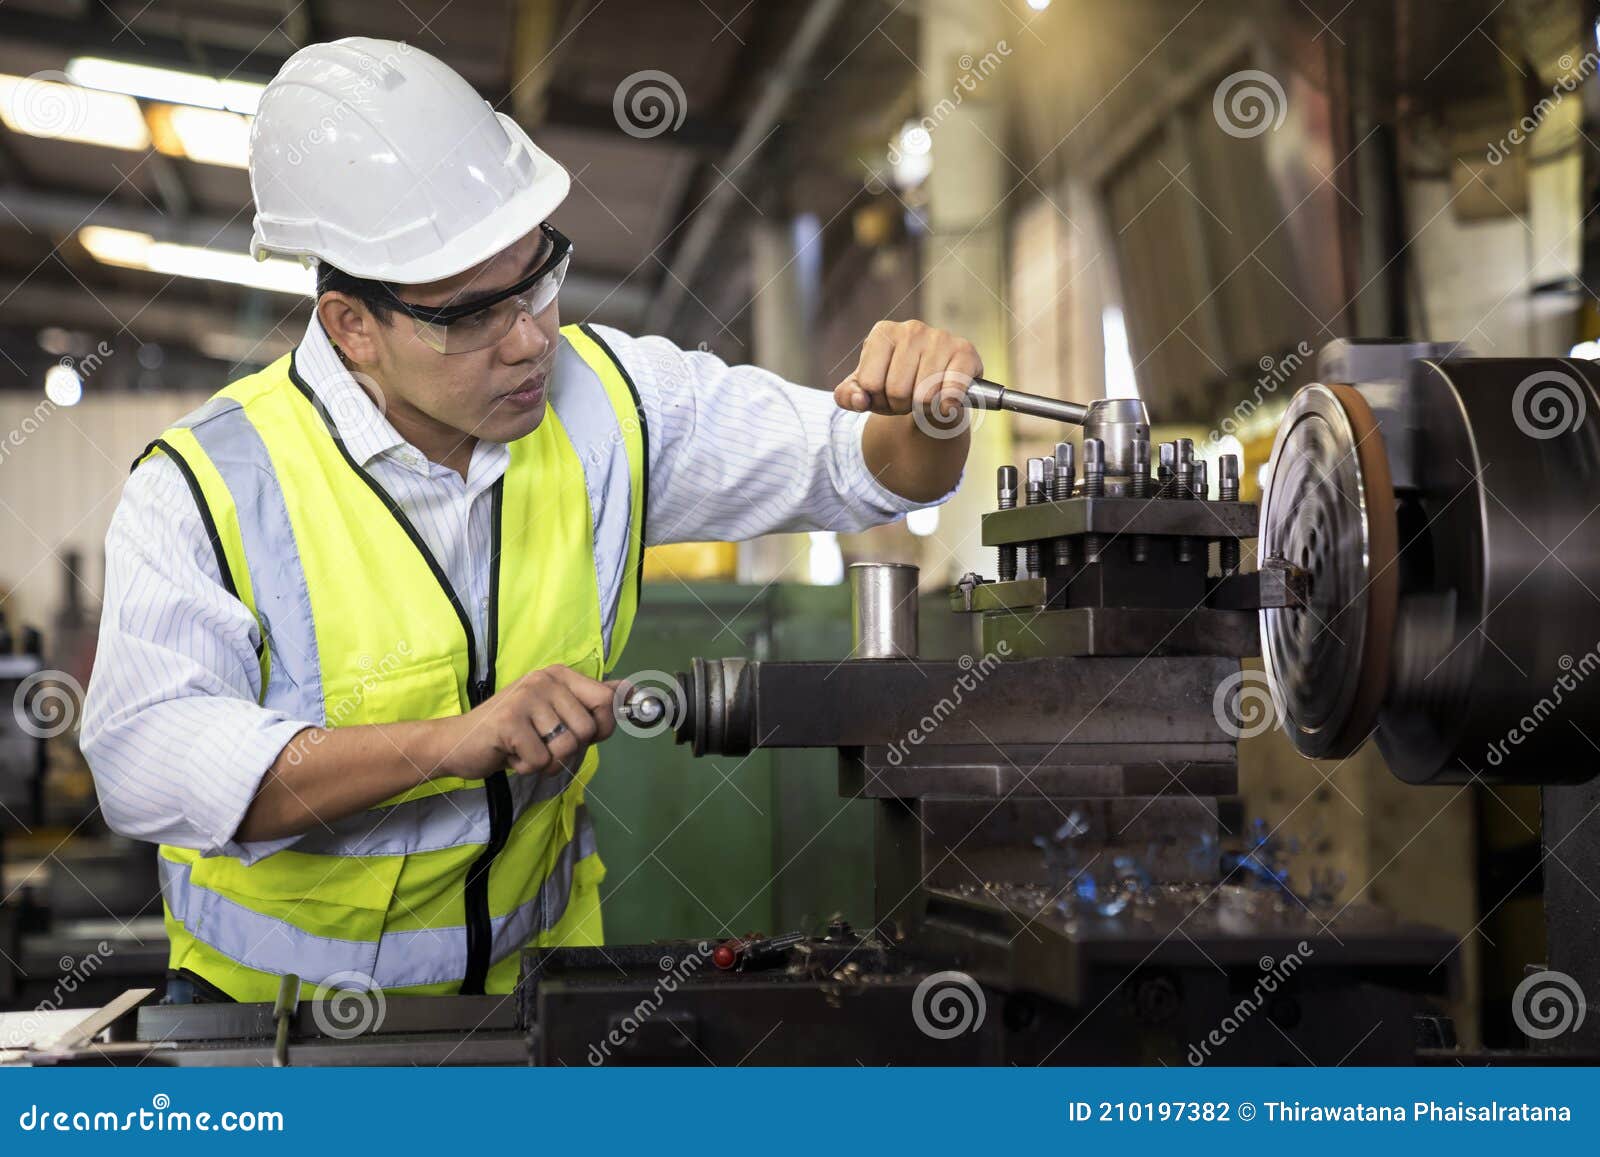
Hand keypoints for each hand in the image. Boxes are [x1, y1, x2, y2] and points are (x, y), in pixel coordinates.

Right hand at [435, 664, 620, 778]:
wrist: (458, 742)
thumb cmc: (511, 731)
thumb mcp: (553, 711)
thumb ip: (590, 701)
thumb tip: (630, 689)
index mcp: (559, 675)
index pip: (606, 700)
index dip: (602, 727)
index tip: (581, 736)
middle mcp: (544, 680)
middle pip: (587, 730)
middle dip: (569, 751)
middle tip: (544, 745)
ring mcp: (526, 698)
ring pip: (565, 748)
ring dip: (548, 762)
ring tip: (527, 749)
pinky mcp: (509, 722)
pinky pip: (541, 760)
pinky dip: (528, 768)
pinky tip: (511, 754)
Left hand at [832, 319, 982, 425]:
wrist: (933, 383)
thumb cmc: (894, 382)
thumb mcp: (864, 390)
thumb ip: (848, 396)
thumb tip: (858, 399)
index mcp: (883, 332)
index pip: (869, 384)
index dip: (876, 400)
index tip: (884, 393)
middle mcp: (911, 329)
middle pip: (896, 391)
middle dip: (900, 405)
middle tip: (907, 397)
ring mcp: (939, 337)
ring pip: (924, 396)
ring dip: (923, 408)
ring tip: (925, 396)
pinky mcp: (964, 351)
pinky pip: (953, 389)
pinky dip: (947, 406)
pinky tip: (946, 405)